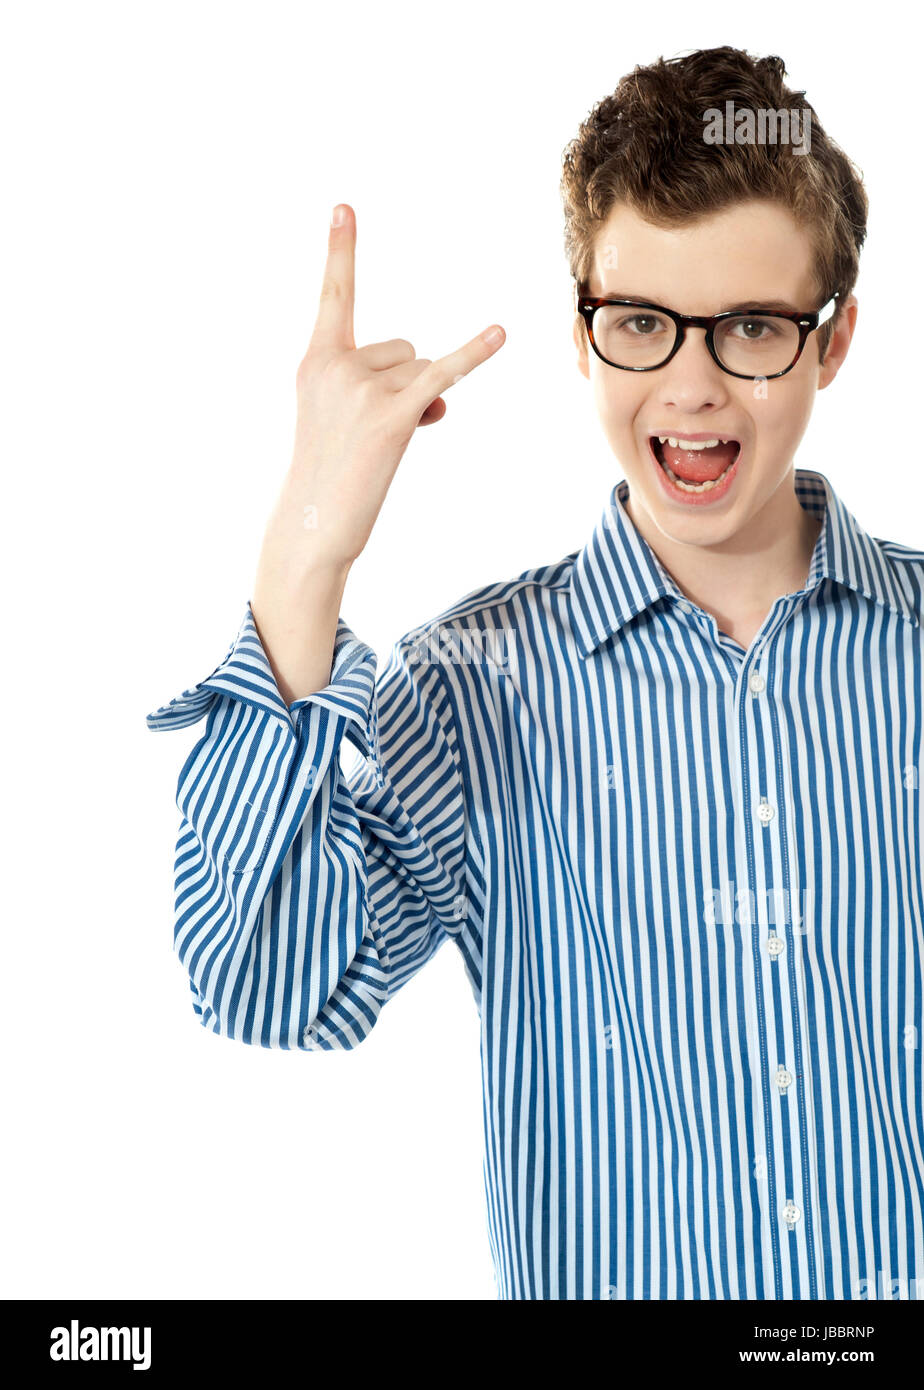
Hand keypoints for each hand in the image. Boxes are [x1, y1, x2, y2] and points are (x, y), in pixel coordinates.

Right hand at [256, 202, 505, 584]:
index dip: (340, 250)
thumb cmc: (329, 475)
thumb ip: (387, 390)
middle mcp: (335, 364)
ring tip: (380, 446)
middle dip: (402, 388)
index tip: (344, 206)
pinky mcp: (393, 415)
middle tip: (368, 436)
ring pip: (420, 372)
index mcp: (314, 360)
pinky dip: (473, 355)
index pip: (333, 296)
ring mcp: (362, 387)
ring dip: (417, 407)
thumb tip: (438, 398)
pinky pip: (443, 375)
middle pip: (403, 349)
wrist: (311, 524)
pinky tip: (500, 333)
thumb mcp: (348, 421)